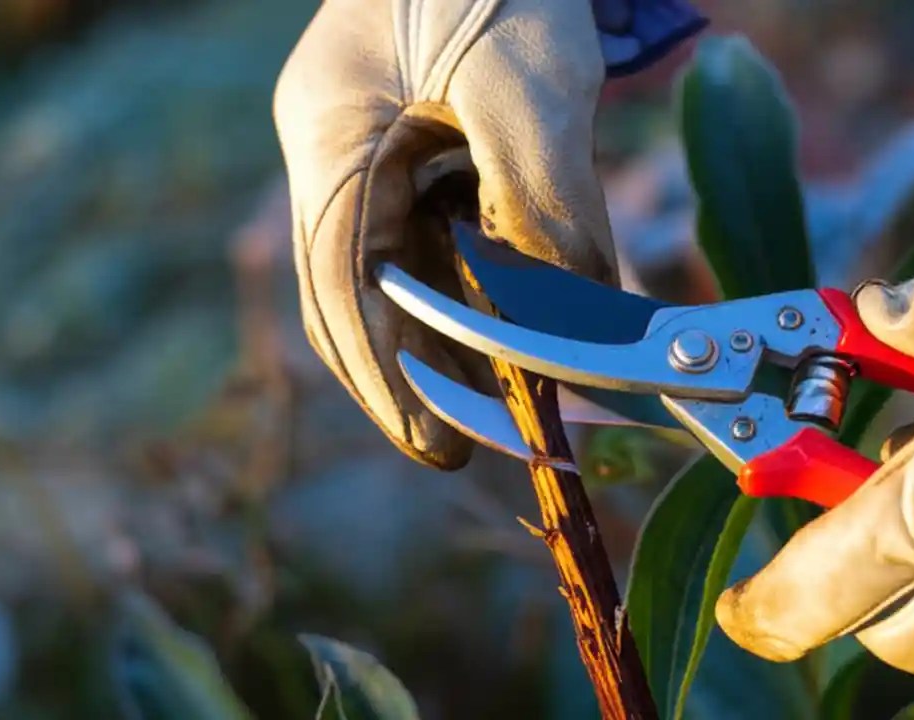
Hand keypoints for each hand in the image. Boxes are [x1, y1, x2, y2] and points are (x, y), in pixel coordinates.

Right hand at [273, 0, 615, 467]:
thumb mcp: (526, 85)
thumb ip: (546, 204)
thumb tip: (582, 315)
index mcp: (331, 135)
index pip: (340, 288)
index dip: (385, 380)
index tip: (436, 446)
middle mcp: (340, 150)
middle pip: (363, 291)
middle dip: (420, 368)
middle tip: (484, 433)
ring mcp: (377, 143)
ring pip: (403, 267)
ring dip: (454, 330)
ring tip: (509, 393)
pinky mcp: (419, 137)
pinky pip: (438, 226)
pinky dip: (481, 278)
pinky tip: (523, 312)